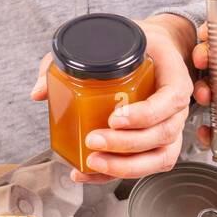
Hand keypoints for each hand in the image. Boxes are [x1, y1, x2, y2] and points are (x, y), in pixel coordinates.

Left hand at [32, 13, 195, 182]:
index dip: (145, 114)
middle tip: (94, 140)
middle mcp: (177, 108)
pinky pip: (144, 167)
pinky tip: (88, 172)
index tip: (115, 118)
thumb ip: (70, 61)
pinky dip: (116, 175)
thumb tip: (39, 91)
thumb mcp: (110, 41)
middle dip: (126, 145)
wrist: (156, 54)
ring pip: (158, 158)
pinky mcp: (157, 146)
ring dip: (125, 166)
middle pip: (162, 134)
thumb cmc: (139, 47)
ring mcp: (170, 130)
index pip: (171, 99)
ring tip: (93, 162)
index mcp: (174, 77)